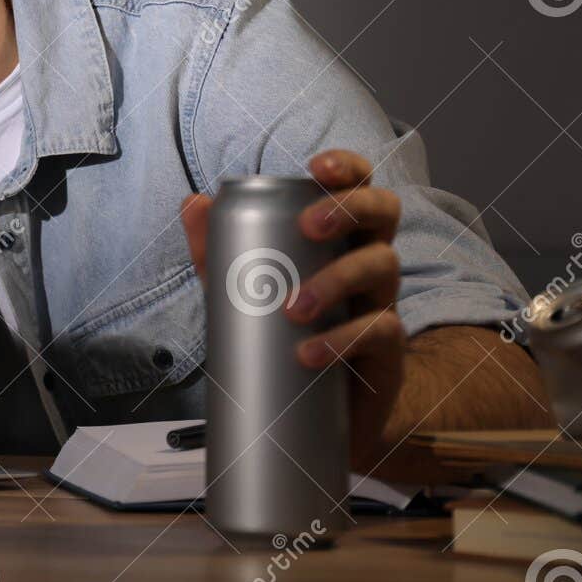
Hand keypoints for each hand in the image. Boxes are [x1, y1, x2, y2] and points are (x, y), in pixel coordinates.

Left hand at [179, 150, 406, 466]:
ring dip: (336, 279)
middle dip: (348, 208)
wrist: (309, 414)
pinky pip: (381, 332)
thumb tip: (193, 202)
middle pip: (383, 212)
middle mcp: (368, 261)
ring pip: (382, 267)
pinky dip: (342, 340)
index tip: (317, 168)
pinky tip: (309, 353)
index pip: (357, 187)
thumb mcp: (241, 291)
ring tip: (295, 308)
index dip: (347, 168)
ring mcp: (383, 302)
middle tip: (309, 226)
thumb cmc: (282, 335)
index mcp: (339, 238)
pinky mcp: (388, 352)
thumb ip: (217, 250)